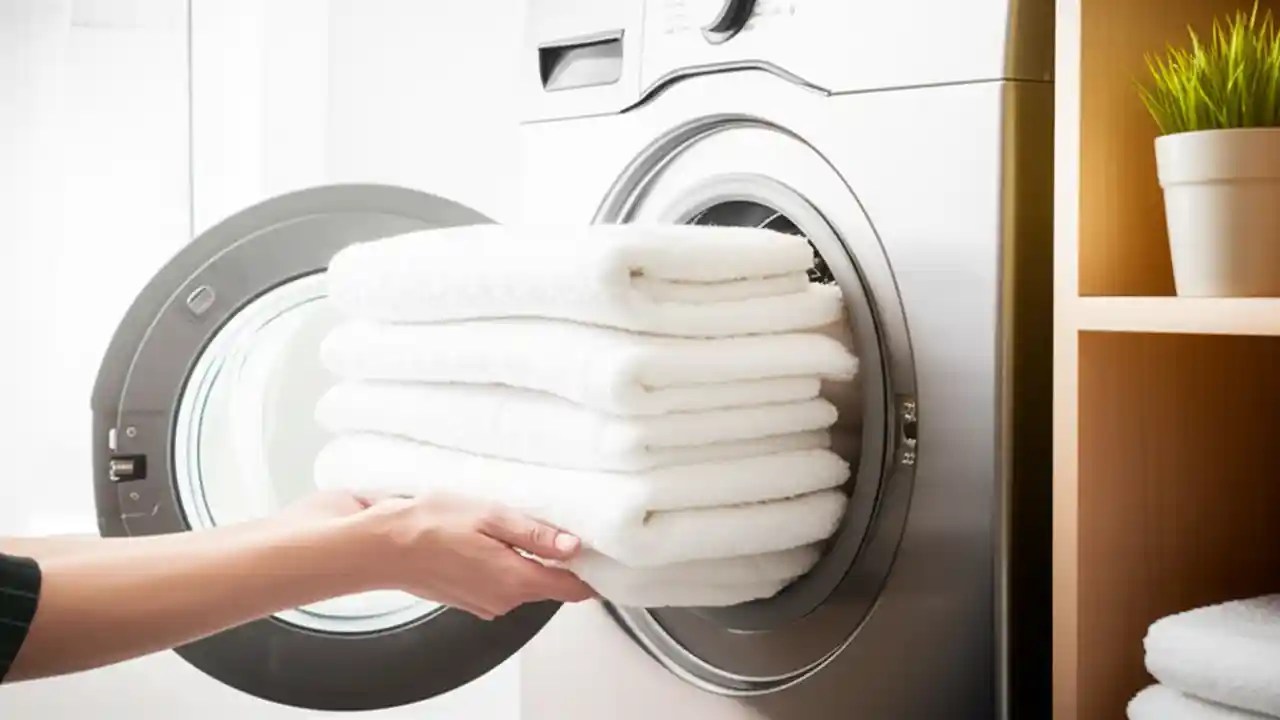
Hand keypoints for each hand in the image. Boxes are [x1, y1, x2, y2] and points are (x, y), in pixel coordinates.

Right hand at [353, 493, 596, 619]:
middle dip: (557, 559)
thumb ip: (536, 535)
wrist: (381, 547)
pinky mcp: (470, 600)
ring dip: (526, 559)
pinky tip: (486, 541)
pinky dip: (503, 565)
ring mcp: (485, 603)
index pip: (573, 589)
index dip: (591, 572)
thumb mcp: (491, 517)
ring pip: (524, 583)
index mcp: (515, 580)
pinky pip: (501, 585)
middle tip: (554, 523)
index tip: (601, 553)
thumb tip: (573, 546)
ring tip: (510, 526)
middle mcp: (504, 600)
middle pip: (549, 585)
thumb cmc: (430, 525)